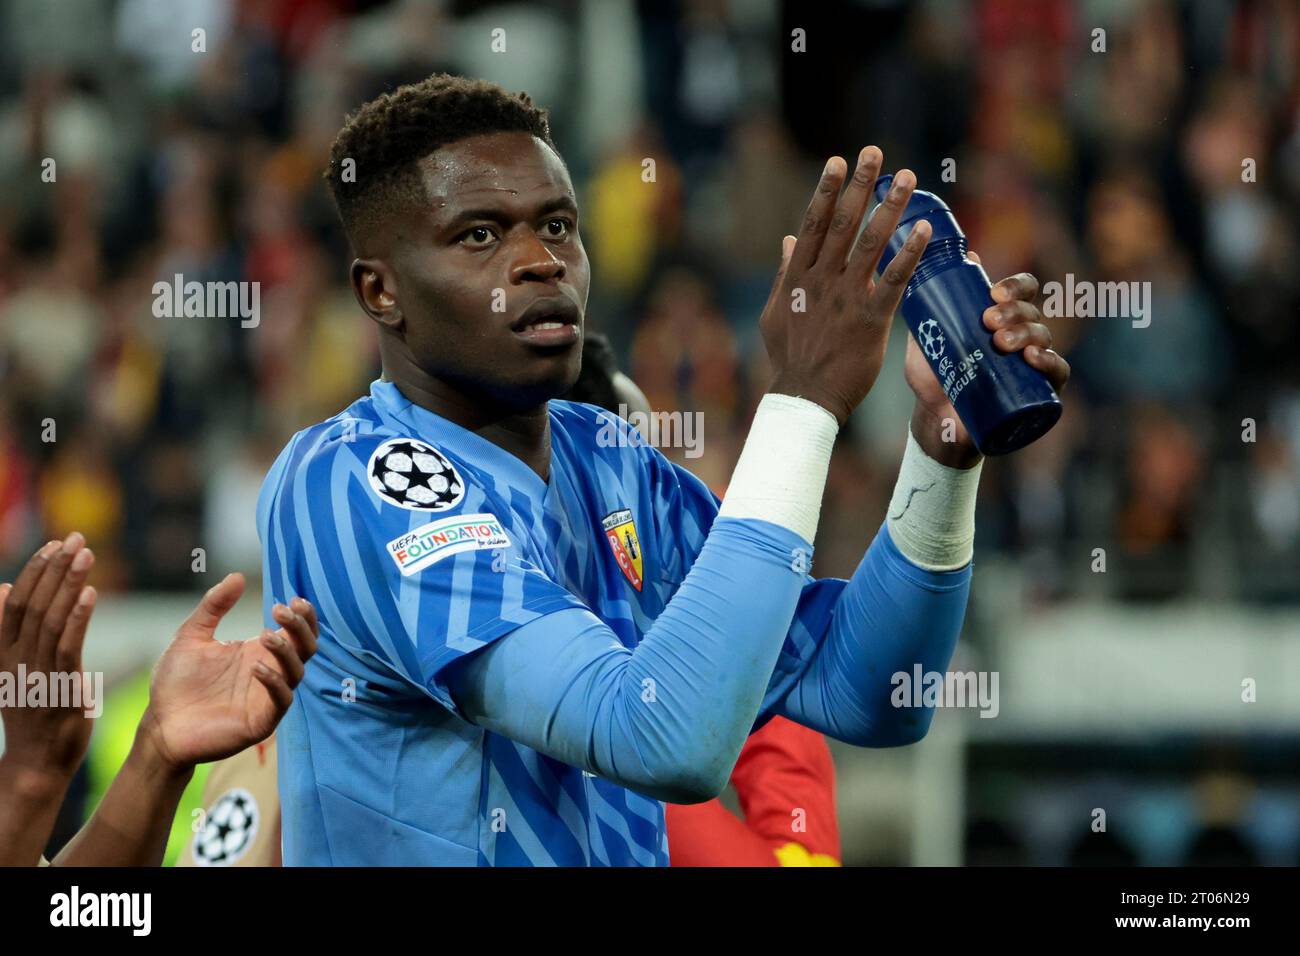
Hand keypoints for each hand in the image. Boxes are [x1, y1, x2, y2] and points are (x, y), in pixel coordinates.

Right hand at [0, 534, 97, 788]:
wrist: (37, 761)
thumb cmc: (33, 710)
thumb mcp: (13, 667)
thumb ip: (8, 629)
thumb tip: (3, 588)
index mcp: (5, 653)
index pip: (16, 602)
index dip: (35, 571)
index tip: (53, 544)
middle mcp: (17, 660)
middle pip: (33, 604)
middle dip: (54, 568)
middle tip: (75, 538)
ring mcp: (37, 674)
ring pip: (51, 620)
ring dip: (68, 584)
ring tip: (85, 555)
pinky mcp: (59, 688)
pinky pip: (68, 646)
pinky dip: (78, 618)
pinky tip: (90, 594)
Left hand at [135, 573, 317, 772]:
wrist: (160, 725)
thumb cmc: (176, 682)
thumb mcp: (192, 636)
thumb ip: (214, 606)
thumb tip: (237, 576)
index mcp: (259, 652)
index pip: (296, 632)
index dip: (303, 615)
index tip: (292, 599)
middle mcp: (270, 672)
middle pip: (306, 647)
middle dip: (300, 627)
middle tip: (281, 611)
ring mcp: (267, 697)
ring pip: (297, 671)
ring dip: (287, 651)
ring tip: (265, 636)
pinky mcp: (261, 721)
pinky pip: (281, 700)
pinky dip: (274, 682)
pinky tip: (256, 668)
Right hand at [761, 148, 930, 425]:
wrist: (805, 397)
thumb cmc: (791, 358)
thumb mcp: (776, 314)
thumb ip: (784, 275)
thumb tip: (789, 240)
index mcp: (797, 277)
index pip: (813, 224)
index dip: (826, 190)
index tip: (838, 161)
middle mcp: (820, 281)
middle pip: (842, 223)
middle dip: (859, 185)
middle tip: (874, 152)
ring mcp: (845, 298)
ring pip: (869, 244)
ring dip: (889, 208)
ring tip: (907, 178)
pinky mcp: (870, 319)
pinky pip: (893, 281)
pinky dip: (908, 254)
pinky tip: (924, 231)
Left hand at [905, 252, 1070, 465]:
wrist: (937, 420)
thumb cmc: (935, 377)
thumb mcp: (925, 340)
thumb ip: (926, 308)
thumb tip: (925, 266)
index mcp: (1001, 319)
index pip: (1021, 291)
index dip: (1015, 286)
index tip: (993, 293)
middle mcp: (1021, 336)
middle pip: (1030, 311)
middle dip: (1013, 311)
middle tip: (989, 321)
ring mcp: (1032, 363)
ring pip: (1043, 336)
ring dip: (1025, 333)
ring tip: (1001, 342)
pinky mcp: (1040, 391)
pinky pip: (1058, 371)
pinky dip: (1051, 361)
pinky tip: (1034, 357)